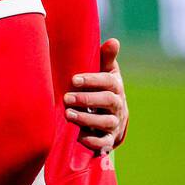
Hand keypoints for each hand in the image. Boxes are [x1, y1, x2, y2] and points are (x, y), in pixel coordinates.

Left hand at [65, 37, 127, 154]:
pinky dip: (93, 141)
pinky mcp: (108, 140)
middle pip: (107, 101)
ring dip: (87, 118)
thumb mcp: (105, 74)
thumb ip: (106, 59)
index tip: (74, 80)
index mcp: (115, 87)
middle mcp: (117, 105)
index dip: (92, 80)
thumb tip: (113, 41)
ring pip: (106, 122)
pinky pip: (104, 143)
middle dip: (86, 99)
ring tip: (68, 114)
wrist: (111, 120)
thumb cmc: (102, 91)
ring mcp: (114, 123)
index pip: (108, 82)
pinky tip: (79, 137)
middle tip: (66, 98)